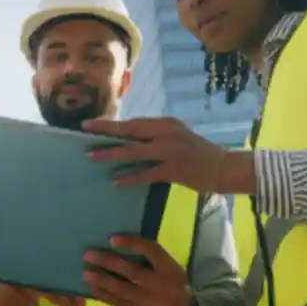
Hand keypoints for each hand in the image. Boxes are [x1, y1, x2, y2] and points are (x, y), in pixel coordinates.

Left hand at [82, 235, 194, 305]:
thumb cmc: (174, 286)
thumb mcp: (171, 269)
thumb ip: (153, 260)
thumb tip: (124, 245)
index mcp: (169, 268)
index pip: (151, 250)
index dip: (131, 243)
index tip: (112, 239)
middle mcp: (159, 284)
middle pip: (130, 270)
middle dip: (107, 261)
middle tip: (88, 255)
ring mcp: (148, 302)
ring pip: (120, 289)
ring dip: (101, 280)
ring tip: (85, 273)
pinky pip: (118, 304)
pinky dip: (105, 296)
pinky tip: (94, 289)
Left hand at [83, 117, 237, 192]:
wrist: (223, 167)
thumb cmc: (197, 153)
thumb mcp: (176, 136)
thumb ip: (155, 136)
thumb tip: (128, 139)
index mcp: (166, 123)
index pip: (133, 122)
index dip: (111, 124)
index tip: (90, 124)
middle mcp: (167, 133)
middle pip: (130, 131)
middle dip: (105, 131)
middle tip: (83, 131)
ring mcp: (170, 151)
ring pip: (135, 151)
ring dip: (112, 153)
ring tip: (92, 156)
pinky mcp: (174, 169)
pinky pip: (147, 174)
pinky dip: (130, 178)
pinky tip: (116, 182)